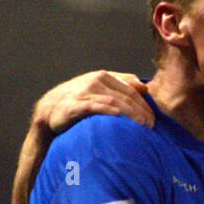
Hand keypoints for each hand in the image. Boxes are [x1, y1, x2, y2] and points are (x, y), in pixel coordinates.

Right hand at [33, 71, 153, 134]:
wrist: (50, 109)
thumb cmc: (79, 100)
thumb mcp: (100, 89)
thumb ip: (120, 84)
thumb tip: (143, 87)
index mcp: (104, 76)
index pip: (131, 90)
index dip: (144, 104)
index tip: (154, 119)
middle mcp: (96, 81)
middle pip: (126, 96)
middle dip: (141, 112)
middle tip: (151, 126)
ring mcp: (85, 92)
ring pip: (114, 102)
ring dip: (131, 114)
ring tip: (142, 127)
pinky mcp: (74, 105)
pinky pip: (94, 107)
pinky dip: (107, 110)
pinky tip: (118, 116)